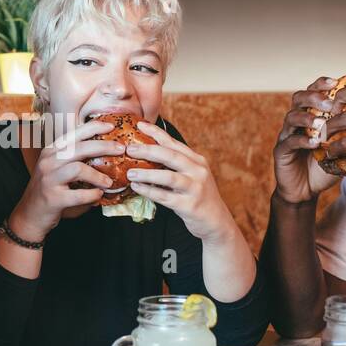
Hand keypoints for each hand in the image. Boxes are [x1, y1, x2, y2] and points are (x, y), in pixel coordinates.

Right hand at [8, 118, 123, 239]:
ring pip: (78, 169)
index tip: (111, 126)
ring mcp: (49, 179)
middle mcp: (48, 162)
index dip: (94, 127)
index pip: (73, 133)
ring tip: (109, 182)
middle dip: (103, 146)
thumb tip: (103, 149)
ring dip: (98, 175)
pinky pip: (78, 195)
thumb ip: (73, 158)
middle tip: (121, 149)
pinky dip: (92, 195)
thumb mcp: (56, 168)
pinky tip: (98, 196)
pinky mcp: (53, 198)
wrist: (29, 214)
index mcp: (50, 151)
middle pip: (79, 148)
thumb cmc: (48, 190)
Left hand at [124, 121, 238, 243]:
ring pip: (167, 177)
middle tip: (129, 149)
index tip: (139, 124)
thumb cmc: (198, 196)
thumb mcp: (193, 176)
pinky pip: (164, 196)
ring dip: (146, 174)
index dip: (156, 133)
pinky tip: (137, 188)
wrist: (216, 221)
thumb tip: (148, 153)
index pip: (174, 143)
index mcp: (197, 161)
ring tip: (130, 173)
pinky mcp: (189, 205)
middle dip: (148, 150)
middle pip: (171, 156)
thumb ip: (176, 165)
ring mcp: (195, 188)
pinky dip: (149, 191)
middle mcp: (198, 171)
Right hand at [272, 77, 342, 204]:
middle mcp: (296, 121)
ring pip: (291, 117)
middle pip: (298, 98)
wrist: (305, 190)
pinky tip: (315, 142)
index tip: (336, 81)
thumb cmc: (325, 166)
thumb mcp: (342, 148)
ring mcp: (286, 135)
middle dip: (313, 96)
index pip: (313, 91)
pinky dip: (302, 140)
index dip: (321, 84)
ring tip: (321, 123)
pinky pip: (289, 141)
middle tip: (329, 103)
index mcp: (310, 114)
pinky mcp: (280, 152)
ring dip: (307, 117)